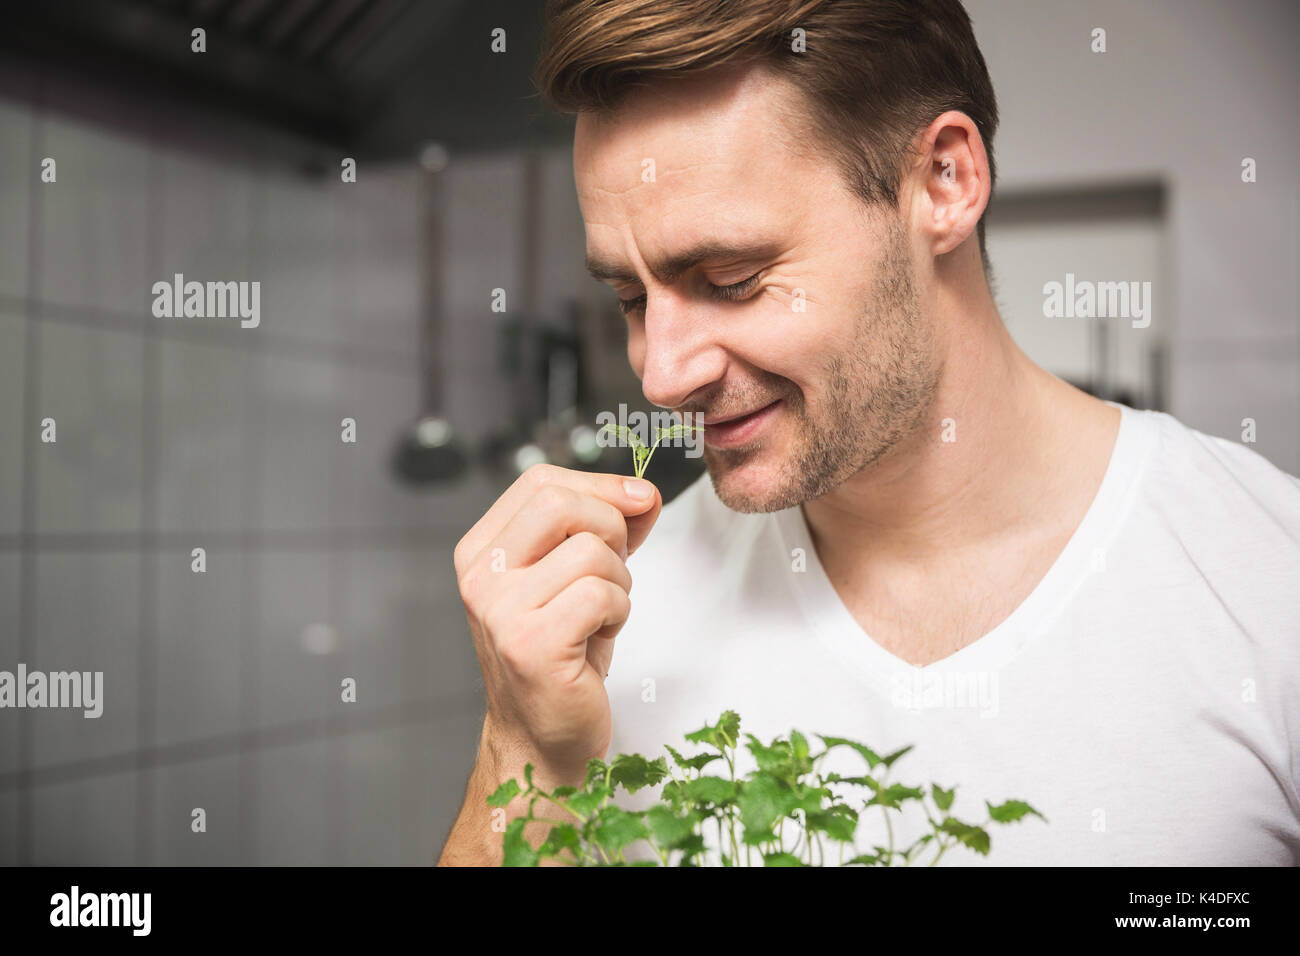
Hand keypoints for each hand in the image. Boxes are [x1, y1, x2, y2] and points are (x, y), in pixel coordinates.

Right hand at [453, 463, 661, 781]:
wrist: (544, 737)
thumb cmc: (565, 652)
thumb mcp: (579, 575)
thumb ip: (607, 527)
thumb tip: (643, 493)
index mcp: (481, 551)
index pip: (541, 482)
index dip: (599, 485)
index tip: (638, 501)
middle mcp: (479, 576)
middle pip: (560, 504)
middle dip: (611, 529)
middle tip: (613, 571)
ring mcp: (499, 611)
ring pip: (591, 552)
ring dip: (619, 582)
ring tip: (599, 617)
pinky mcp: (531, 645)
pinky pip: (601, 594)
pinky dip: (618, 612)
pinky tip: (597, 639)